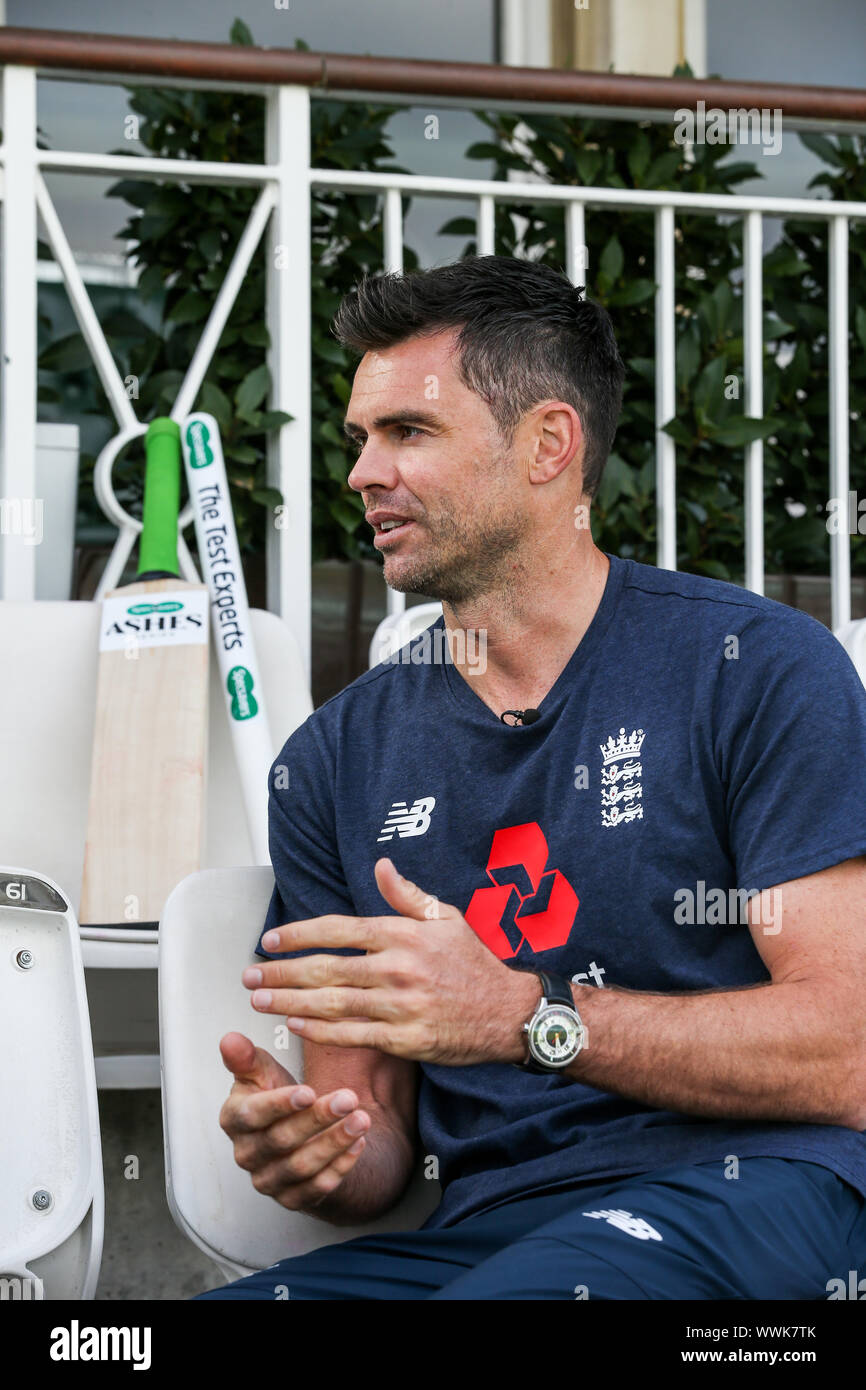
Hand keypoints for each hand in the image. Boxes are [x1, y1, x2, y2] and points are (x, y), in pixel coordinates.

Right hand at [218, 1032, 369, 1211]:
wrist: (295, 1135)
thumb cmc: (276, 1098)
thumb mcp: (262, 1073)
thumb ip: (247, 1058)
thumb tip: (229, 1038)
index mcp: (234, 1120)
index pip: (252, 1115)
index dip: (280, 1105)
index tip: (308, 1091)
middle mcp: (246, 1154)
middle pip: (281, 1140)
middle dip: (318, 1119)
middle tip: (349, 1098)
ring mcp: (268, 1180)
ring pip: (302, 1166)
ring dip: (335, 1142)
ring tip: (362, 1119)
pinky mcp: (292, 1199)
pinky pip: (317, 1188)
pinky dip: (341, 1167)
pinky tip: (358, 1144)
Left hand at [242, 858, 539, 1064]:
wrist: (509, 1013)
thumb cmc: (474, 963)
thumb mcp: (447, 918)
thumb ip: (407, 895)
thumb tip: (380, 866)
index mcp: (403, 934)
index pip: (338, 930)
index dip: (298, 934)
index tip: (269, 939)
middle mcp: (398, 968)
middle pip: (326, 968)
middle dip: (282, 971)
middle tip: (249, 975)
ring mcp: (401, 1006)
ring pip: (333, 1003)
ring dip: (290, 1001)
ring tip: (260, 1000)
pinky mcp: (405, 1039)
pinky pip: (354, 1035)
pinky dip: (320, 1030)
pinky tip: (295, 1024)